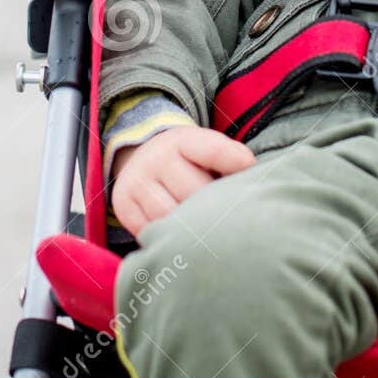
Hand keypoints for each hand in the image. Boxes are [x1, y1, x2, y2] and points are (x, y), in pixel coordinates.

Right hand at [110, 126, 255, 236]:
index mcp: (183, 139)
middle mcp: (156, 157)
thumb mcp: (206, 150)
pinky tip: (179, 236)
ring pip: (171, 217)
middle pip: (195, 194)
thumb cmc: (189, 162)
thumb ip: (230, 162)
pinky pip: (150, 231)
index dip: (236, 163)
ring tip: (208, 234)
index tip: (250, 173)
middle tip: (232, 221)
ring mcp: (136, 181)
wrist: (142, 158)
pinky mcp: (123, 204)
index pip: (213, 151)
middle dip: (214, 208)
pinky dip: (166, 238)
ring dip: (191, 229)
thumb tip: (254, 179)